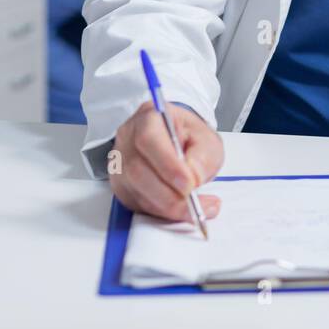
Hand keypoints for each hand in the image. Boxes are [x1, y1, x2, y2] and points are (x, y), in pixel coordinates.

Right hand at [110, 101, 222, 220]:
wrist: (180, 142)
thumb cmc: (190, 137)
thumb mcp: (207, 140)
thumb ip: (203, 157)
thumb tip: (193, 178)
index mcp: (149, 117)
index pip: (148, 139)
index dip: (167, 165)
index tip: (189, 184)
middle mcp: (128, 138)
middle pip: (137, 171)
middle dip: (169, 194)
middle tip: (197, 203)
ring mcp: (120, 163)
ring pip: (136, 191)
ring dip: (168, 206)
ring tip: (196, 208)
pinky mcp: (121, 186)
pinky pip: (137, 204)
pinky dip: (161, 211)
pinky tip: (180, 209)